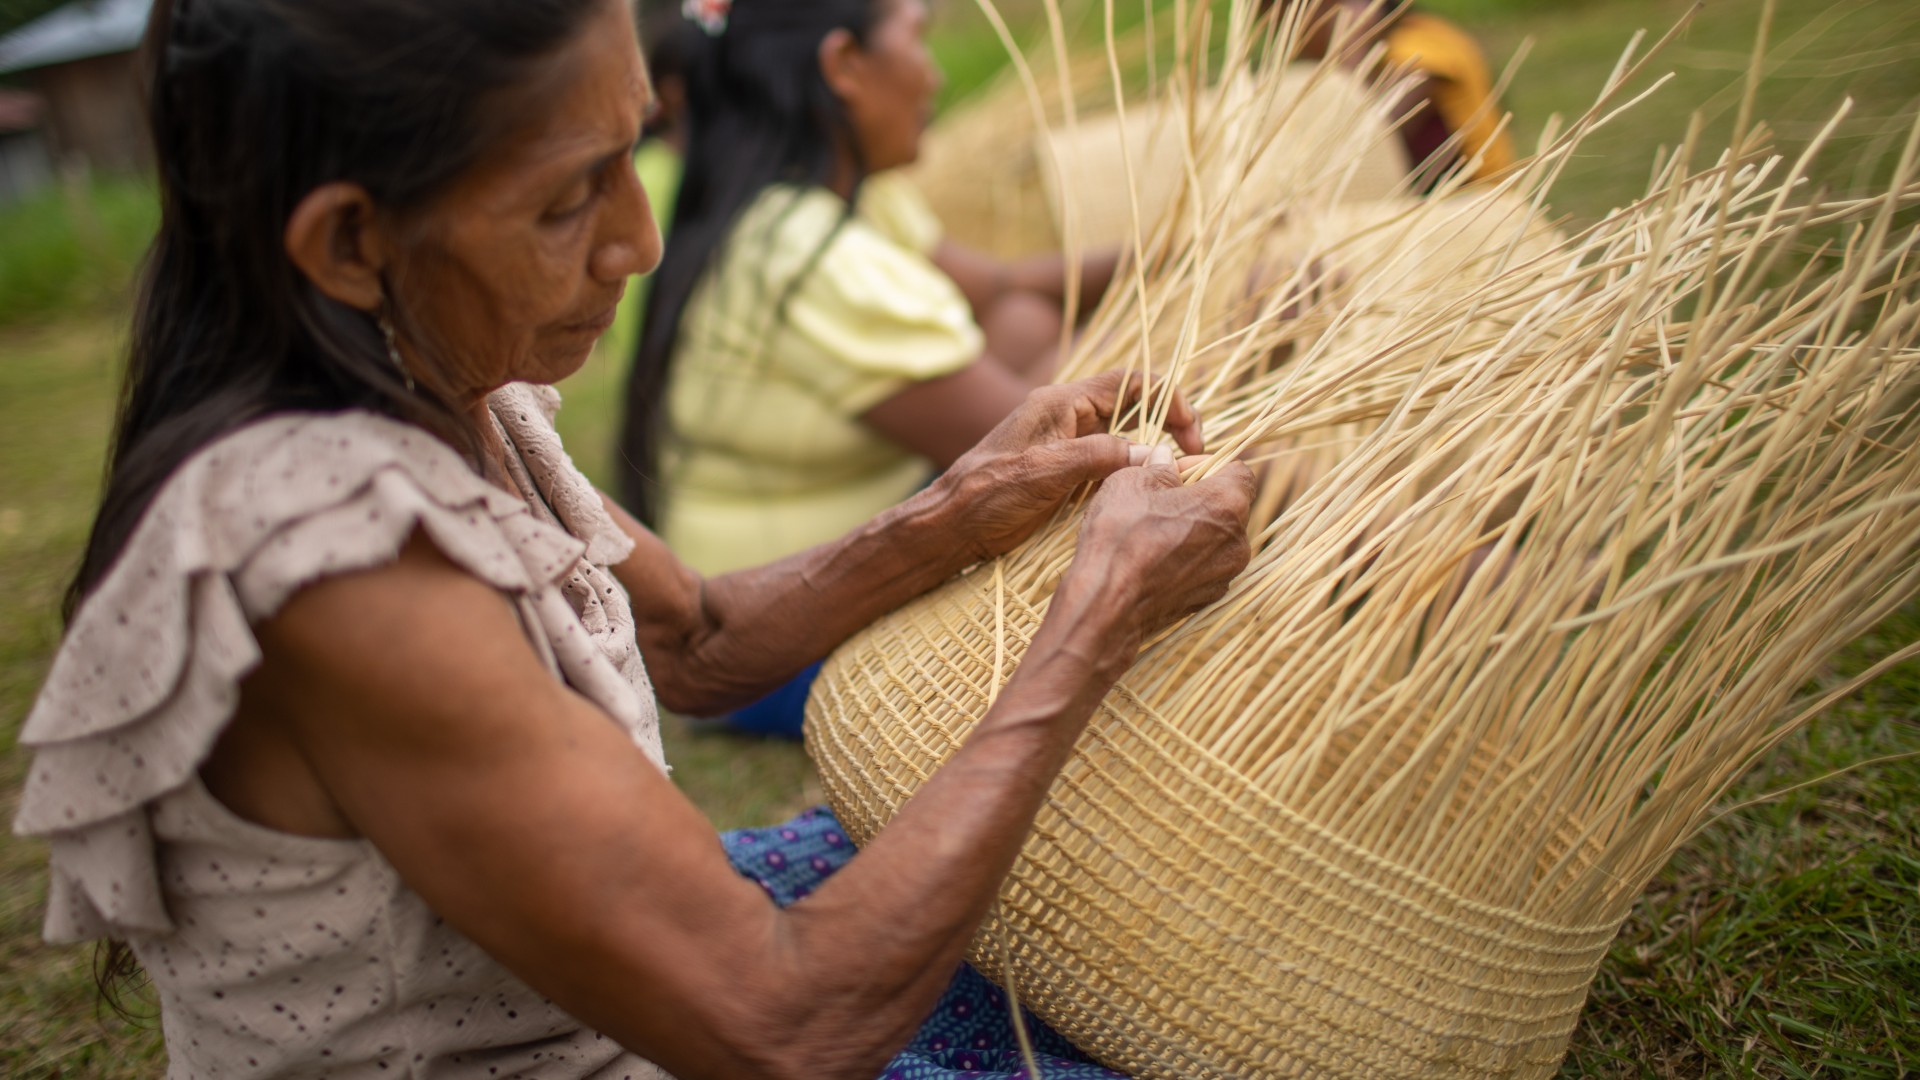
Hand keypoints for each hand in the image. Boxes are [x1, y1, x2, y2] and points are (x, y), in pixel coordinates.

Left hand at [932, 371, 1206, 563]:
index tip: (1191, 436)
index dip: (1169, 400)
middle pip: (1133, 408)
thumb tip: (1154, 456)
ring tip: (1177, 480)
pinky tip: (1144, 495)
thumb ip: (1100, 457)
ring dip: (1152, 454)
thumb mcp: (1046, 472)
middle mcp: (1067, 416)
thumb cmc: (989, 493)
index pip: (1130, 383)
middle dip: (1168, 427)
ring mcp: (1065, 443)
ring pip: (1123, 438)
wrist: (951, 523)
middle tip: (1194, 461)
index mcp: (1062, 402)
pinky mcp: (1063, 470)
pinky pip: (1108, 463)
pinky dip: (1131, 474)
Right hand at [1053, 450, 1255, 680]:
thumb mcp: (1133, 481)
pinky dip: (1186, 558)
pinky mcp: (1209, 597)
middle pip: (1228, 507)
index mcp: (1227, 503)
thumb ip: (1160, 466)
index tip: (1178, 470)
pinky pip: (1204, 566)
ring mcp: (1225, 573)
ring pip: (1215, 539)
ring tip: (1152, 530)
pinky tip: (1153, 558)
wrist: (1109, 603)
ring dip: (1192, 529)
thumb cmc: (1122, 535)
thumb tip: (1165, 458)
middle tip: (1160, 498)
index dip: (1208, 464)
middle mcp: (1238, 540)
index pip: (1240, 471)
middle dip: (1199, 498)